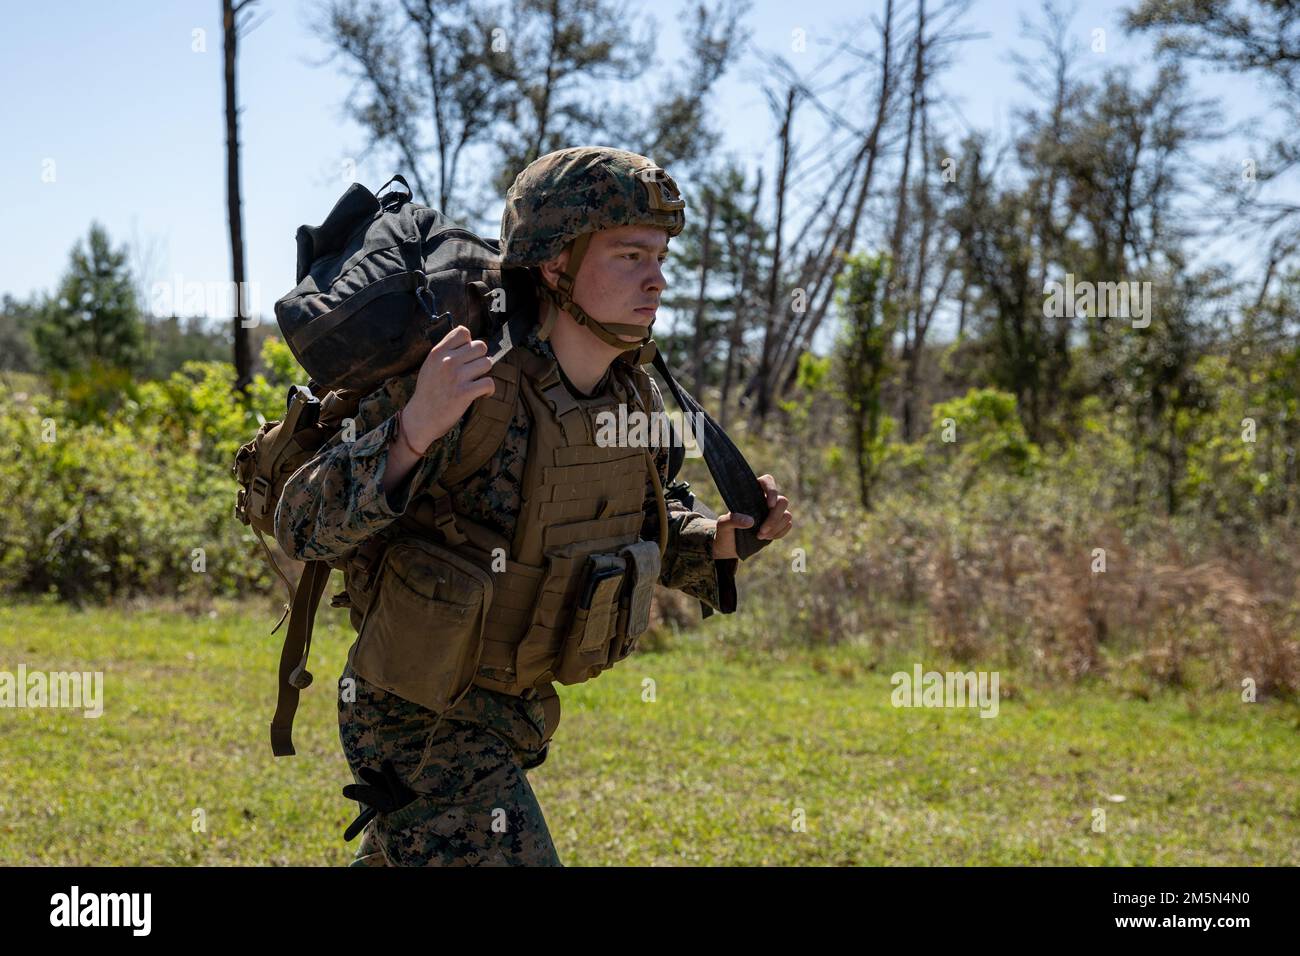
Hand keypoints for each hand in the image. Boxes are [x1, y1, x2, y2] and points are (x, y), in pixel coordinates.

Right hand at [401, 324, 495, 451]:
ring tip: (477, 382)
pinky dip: (489, 390)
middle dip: (479, 359)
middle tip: (473, 372)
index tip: (466, 356)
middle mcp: (447, 361)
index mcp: (438, 352)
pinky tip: (482, 394)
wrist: (420, 418)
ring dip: (484, 374)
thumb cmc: (428, 392)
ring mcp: (456, 376)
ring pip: (487, 363)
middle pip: (480, 346)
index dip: (469, 343)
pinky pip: (489, 382)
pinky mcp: (464, 392)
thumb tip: (465, 334)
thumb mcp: (430, 364)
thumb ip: (445, 350)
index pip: (463, 332)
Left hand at [711, 474, 791, 558]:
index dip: (772, 491)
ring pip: (787, 515)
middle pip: (782, 501)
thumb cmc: (725, 531)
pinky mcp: (779, 524)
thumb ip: (732, 521)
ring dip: (776, 528)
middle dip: (774, 518)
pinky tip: (766, 538)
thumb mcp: (723, 525)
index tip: (769, 505)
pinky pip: (788, 525)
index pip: (767, 481)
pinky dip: (779, 533)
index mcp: (751, 493)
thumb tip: (750, 521)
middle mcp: (765, 500)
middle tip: (761, 531)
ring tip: (760, 536)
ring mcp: (773, 512)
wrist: (730, 546)